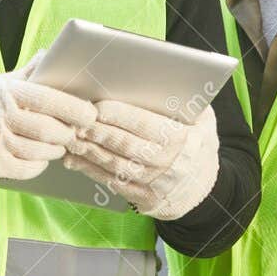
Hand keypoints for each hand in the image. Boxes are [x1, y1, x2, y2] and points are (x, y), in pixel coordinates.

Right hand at [0, 54, 98, 184]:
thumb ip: (26, 73)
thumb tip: (50, 56)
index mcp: (5, 92)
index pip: (47, 99)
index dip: (73, 108)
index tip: (89, 114)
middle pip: (48, 130)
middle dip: (67, 132)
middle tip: (74, 131)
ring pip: (39, 151)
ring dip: (55, 150)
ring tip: (58, 144)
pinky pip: (27, 168)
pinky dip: (39, 164)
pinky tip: (40, 157)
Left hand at [63, 99, 218, 220]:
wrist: (205, 190)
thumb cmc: (198, 143)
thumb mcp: (204, 120)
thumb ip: (187, 102)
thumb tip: (161, 77)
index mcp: (182, 139)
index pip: (145, 125)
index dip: (119, 115)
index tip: (98, 106)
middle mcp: (167, 163)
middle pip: (125, 145)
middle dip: (98, 131)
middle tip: (76, 119)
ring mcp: (154, 184)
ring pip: (114, 164)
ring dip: (89, 150)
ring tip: (71, 136)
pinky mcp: (141, 198)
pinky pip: (112, 183)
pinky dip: (90, 171)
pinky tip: (74, 159)